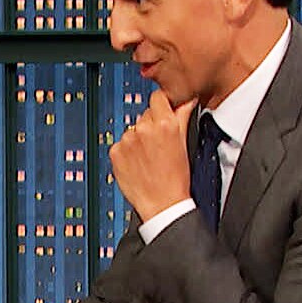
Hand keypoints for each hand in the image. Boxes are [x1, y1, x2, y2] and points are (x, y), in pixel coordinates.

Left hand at [109, 90, 196, 220]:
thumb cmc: (176, 178)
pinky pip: (120, 144)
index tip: (163, 113)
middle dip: (151, 125)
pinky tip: (137, 164)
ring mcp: (127, 140)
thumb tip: (186, 101)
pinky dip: (126, 151)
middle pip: (145, 114)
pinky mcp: (115, 152)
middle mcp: (143, 129)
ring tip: (148, 158)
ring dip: (138, 139)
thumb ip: (183, 117)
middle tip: (159, 144)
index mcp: (164, 124)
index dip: (161, 105)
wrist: (162, 204)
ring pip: (132, 129)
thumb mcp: (184, 144)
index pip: (157, 98)